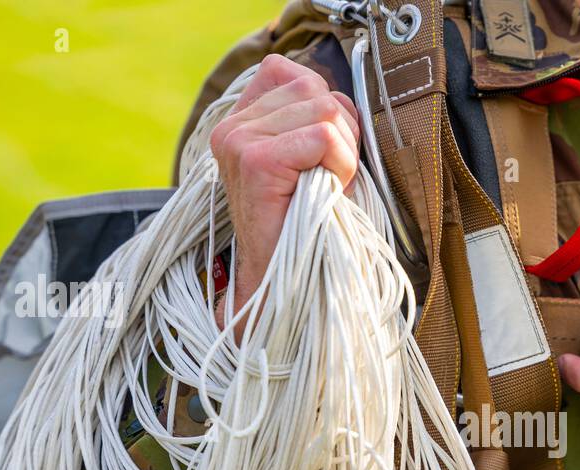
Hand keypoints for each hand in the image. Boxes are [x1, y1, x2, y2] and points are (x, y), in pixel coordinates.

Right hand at [209, 54, 359, 326]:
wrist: (282, 286)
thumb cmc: (308, 228)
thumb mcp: (311, 163)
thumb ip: (316, 119)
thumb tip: (346, 92)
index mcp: (242, 121)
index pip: (297, 74)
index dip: (328, 111)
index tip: (323, 157)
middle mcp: (232, 125)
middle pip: (318, 89)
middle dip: (343, 134)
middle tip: (331, 179)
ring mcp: (239, 140)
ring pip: (327, 110)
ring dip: (344, 153)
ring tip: (325, 189)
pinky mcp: (255, 160)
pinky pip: (324, 136)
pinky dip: (340, 165)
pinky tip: (325, 193)